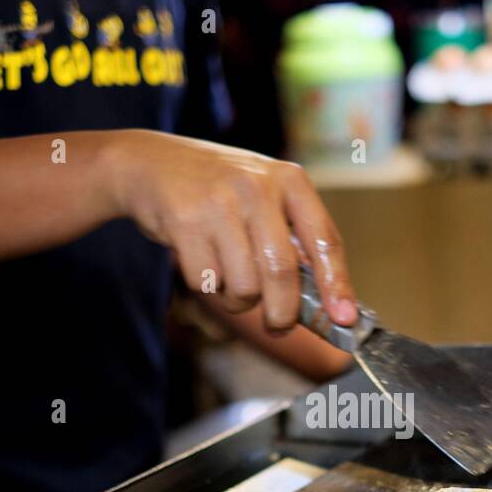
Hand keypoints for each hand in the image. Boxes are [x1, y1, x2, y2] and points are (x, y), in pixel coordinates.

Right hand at [106, 130, 356, 332]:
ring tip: (228, 277)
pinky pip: (207, 283)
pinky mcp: (185, 221)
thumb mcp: (263, 196)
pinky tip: (201, 260)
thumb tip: (324, 302)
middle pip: (282, 274)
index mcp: (289, 180)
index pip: (324, 240)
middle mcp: (257, 187)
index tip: (342, 318)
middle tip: (278, 327)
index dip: (337, 285)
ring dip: (238, 300)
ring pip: (244, 287)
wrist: (149, 164)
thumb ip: (292, 239)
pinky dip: (207, 287)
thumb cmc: (217, 191)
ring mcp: (219, 203)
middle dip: (283, 314)